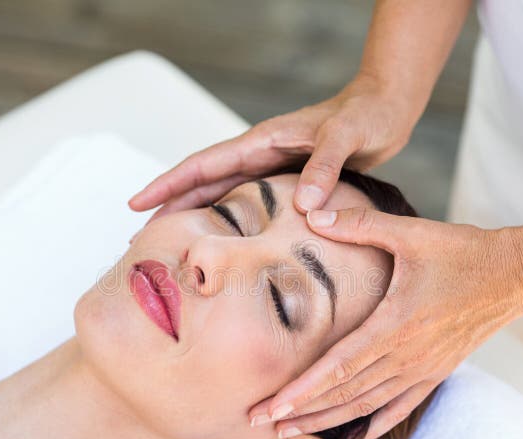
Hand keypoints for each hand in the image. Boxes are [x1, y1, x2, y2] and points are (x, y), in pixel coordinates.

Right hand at [128, 73, 413, 220]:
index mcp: (261, 141)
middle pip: (202, 183)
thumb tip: (304, 208)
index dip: (169, 184)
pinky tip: (223, 239)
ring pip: (221, 195)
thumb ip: (324, 168)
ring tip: (172, 243)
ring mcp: (269, 168)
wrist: (384, 111)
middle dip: (169, 207)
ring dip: (194, 216)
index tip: (138, 204)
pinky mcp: (286, 181)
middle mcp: (258, 155)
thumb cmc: (365, 116)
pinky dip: (229, 220)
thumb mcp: (347, 137)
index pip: (203, 163)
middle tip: (140, 238)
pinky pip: (247, 203)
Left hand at [248, 207, 522, 438]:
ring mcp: (423, 369)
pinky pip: (399, 407)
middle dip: (300, 412)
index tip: (270, 408)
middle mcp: (408, 356)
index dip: (303, 390)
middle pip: (345, 394)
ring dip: (327, 421)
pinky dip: (372, 424)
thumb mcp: (411, 232)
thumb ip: (359, 224)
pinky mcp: (435, 373)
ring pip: (367, 405)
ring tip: (290, 433)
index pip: (339, 366)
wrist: (515, 274)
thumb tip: (313, 212)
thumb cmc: (462, 251)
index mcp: (396, 324)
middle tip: (259, 424)